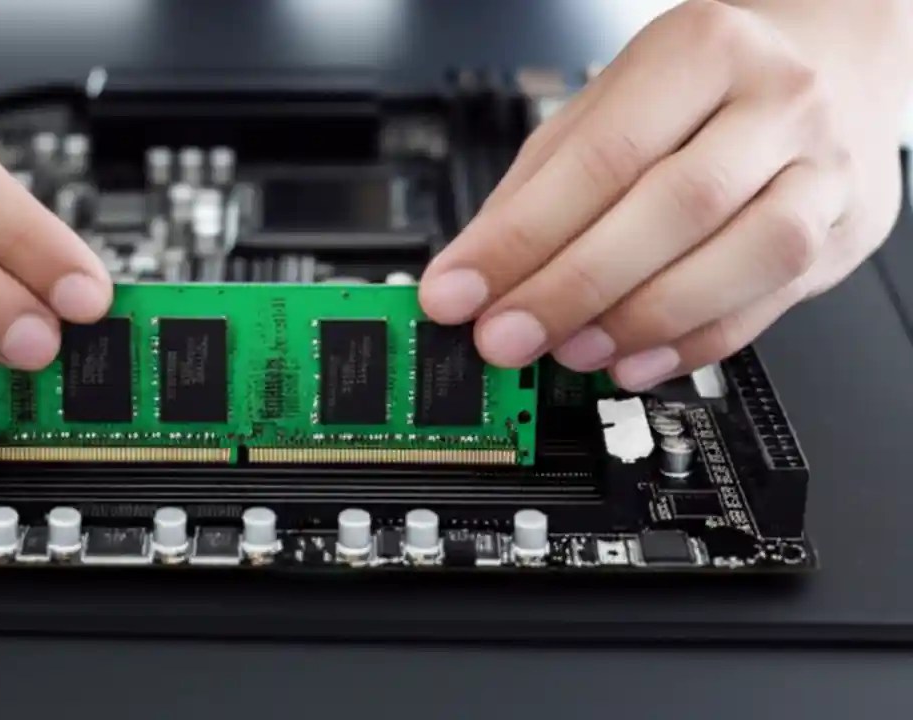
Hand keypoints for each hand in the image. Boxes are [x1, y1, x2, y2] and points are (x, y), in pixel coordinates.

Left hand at [420, 0, 912, 390]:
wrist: (825, 68)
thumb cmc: (699, 90)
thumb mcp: (606, 107)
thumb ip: (538, 188)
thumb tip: (472, 276)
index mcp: (703, 50)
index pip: (600, 156)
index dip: (520, 237)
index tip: (458, 292)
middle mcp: (777, 103)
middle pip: (672, 208)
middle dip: (572, 288)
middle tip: (507, 336)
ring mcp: (823, 169)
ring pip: (744, 258)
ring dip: (640, 321)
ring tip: (569, 351)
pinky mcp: (844, 234)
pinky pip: (768, 306)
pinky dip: (690, 346)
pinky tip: (633, 363)